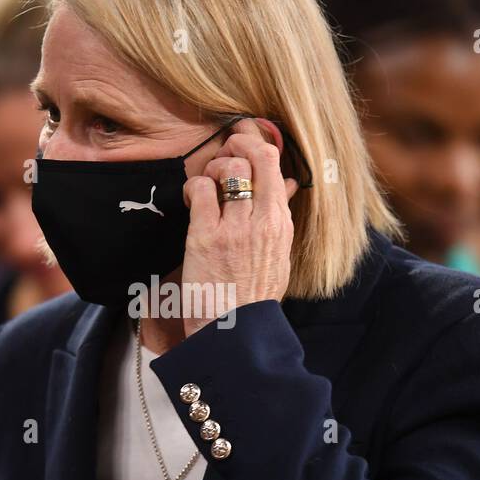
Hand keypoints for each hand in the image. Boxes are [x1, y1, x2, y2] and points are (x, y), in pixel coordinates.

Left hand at [179, 118, 296, 337]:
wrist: (234, 333)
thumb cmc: (253, 298)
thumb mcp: (278, 255)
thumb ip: (281, 217)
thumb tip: (288, 184)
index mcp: (281, 224)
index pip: (275, 165)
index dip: (255, 146)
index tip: (241, 148)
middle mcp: (263, 221)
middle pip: (255, 157)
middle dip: (234, 146)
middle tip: (220, 158)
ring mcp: (235, 228)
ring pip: (227, 169)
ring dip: (212, 168)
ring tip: (206, 185)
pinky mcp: (206, 237)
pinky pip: (200, 191)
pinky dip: (193, 187)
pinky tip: (191, 200)